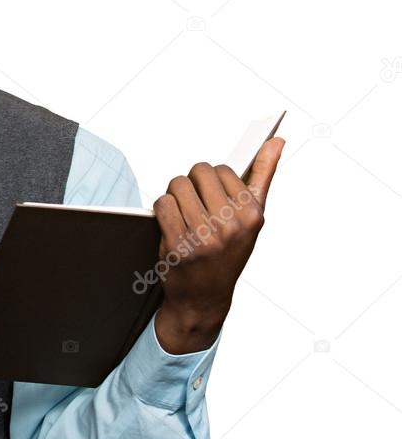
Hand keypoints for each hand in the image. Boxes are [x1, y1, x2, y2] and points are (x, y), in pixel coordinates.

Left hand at [152, 137, 285, 353]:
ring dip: (174, 195)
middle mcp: (232, 226)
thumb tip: (276, 141)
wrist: (204, 298)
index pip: (221, 169)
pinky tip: (170, 225)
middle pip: (197, 172)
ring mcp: (205, 237)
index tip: (211, 198)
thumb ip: (263, 175)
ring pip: (177, 185)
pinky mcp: (179, 246)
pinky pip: (162, 204)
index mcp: (253, 215)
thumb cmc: (228, 250)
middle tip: (193, 204)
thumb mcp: (251, 217)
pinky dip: (162, 209)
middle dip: (191, 182)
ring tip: (183, 215)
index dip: (210, 180)